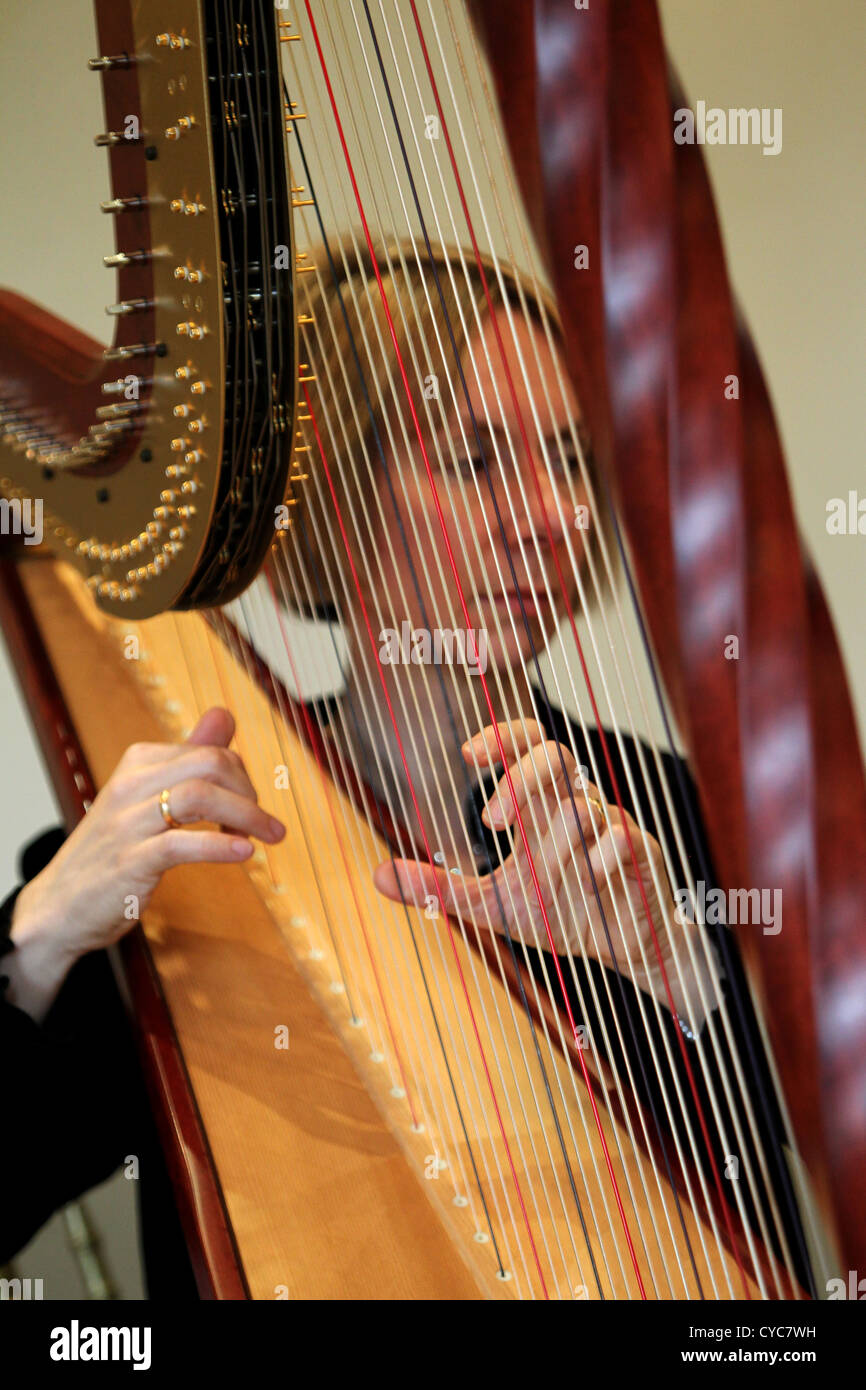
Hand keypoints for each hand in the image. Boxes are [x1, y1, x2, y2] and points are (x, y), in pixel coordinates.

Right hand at [6, 707, 283, 1019]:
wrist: (59, 906)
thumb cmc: (111, 851)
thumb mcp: (148, 796)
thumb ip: (189, 756)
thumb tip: (224, 715)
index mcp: (138, 762)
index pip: (209, 751)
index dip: (243, 777)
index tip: (251, 805)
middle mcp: (130, 784)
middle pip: (210, 765)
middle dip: (249, 792)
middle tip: (265, 824)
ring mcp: (127, 823)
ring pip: (199, 797)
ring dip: (246, 816)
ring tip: (268, 838)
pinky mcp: (129, 862)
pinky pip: (181, 844)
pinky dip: (220, 846)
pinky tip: (244, 853)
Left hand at [372, 719, 713, 1023]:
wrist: (626, 950)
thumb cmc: (565, 915)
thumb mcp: (492, 906)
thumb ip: (440, 888)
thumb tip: (377, 875)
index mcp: (541, 810)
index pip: (527, 746)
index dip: (502, 737)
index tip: (467, 754)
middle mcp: (576, 806)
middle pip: (554, 755)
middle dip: (519, 778)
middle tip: (490, 822)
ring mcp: (612, 827)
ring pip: (584, 804)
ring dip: (557, 841)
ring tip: (550, 878)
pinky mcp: (642, 853)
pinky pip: (622, 836)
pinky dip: (600, 857)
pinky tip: (590, 882)